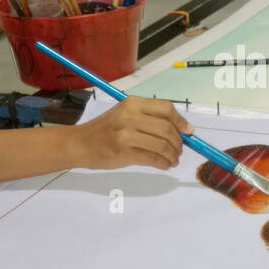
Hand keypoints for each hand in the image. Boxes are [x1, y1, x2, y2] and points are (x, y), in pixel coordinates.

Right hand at [70, 96, 194, 170]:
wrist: (80, 144)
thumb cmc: (105, 129)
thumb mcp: (124, 113)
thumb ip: (148, 117)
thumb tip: (181, 128)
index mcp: (132, 103)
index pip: (166, 108)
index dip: (181, 121)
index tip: (189, 132)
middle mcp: (130, 116)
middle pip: (166, 129)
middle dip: (178, 143)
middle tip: (179, 150)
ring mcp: (126, 135)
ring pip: (162, 146)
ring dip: (172, 155)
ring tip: (173, 160)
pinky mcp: (124, 153)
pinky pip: (152, 159)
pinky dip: (163, 163)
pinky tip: (164, 165)